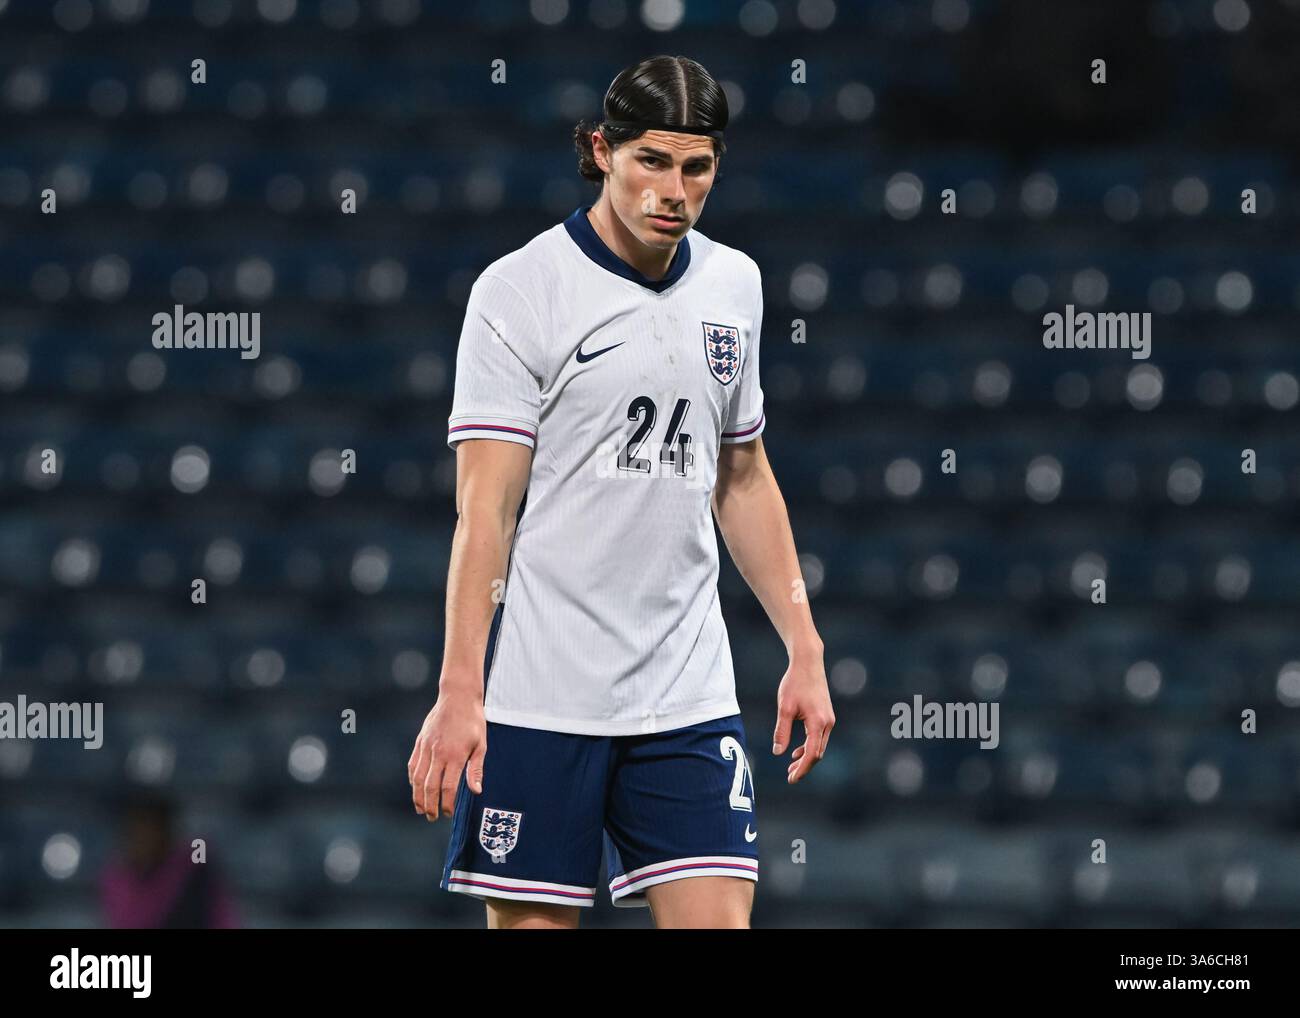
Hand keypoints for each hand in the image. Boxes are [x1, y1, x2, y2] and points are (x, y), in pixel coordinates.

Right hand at [408, 689, 486, 820]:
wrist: (458, 697)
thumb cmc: (473, 721)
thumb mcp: (481, 744)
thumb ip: (476, 769)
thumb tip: (476, 791)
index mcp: (456, 755)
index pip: (448, 787)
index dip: (447, 803)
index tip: (448, 814)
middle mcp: (438, 752)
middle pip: (429, 786)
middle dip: (430, 805)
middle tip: (432, 817)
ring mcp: (426, 747)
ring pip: (417, 778)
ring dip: (417, 796)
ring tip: (421, 809)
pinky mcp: (420, 741)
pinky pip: (412, 764)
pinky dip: (412, 779)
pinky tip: (415, 788)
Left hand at [772, 646, 833, 783]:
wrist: (808, 663)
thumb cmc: (795, 683)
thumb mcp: (784, 708)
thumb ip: (781, 731)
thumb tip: (778, 752)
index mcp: (818, 723)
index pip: (811, 754)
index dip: (802, 769)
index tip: (791, 779)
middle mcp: (827, 723)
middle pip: (817, 753)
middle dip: (804, 767)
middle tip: (789, 776)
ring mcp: (829, 719)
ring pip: (819, 746)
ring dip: (806, 757)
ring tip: (791, 766)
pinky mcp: (826, 715)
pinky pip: (819, 737)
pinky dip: (809, 746)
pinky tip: (797, 751)